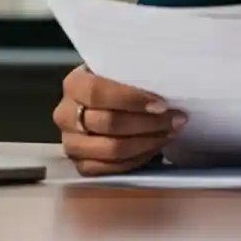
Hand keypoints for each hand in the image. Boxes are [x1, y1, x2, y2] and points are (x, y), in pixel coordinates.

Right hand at [53, 65, 186, 175]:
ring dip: (147, 142)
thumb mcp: (117, 71)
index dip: (131, 100)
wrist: (98, 104)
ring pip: (112, 149)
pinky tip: (154, 147)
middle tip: (176, 120)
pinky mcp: (80, 165)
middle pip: (109, 123)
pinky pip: (111, 169)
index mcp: (73, 84)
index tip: (162, 104)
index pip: (98, 92)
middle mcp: (65, 115)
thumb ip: (132, 75)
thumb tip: (167, 85)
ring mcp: (71, 143)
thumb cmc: (114, 85)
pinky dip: (137, 159)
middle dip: (148, 123)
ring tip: (169, 133)